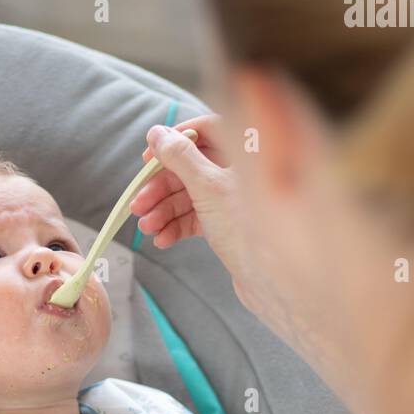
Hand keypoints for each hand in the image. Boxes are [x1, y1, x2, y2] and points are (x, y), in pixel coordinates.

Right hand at [134, 116, 362, 413]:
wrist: (274, 283)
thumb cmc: (250, 230)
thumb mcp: (209, 187)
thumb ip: (181, 157)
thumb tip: (157, 134)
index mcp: (247, 150)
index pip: (204, 130)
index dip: (173, 144)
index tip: (148, 162)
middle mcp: (244, 170)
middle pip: (192, 165)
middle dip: (162, 186)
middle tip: (138, 205)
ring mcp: (237, 198)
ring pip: (192, 194)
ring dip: (165, 209)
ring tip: (147, 228)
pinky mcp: (231, 224)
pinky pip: (198, 217)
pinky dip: (179, 226)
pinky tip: (163, 240)